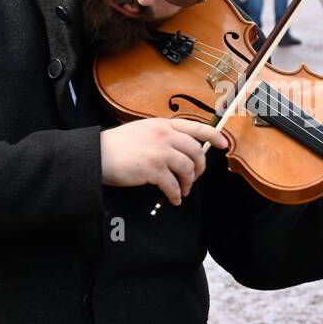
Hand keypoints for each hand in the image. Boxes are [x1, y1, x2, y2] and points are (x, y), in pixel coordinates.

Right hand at [100, 118, 228, 205]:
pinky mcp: (153, 169)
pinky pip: (173, 185)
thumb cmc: (117, 145)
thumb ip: (163, 135)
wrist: (98, 154)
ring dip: (188, 184)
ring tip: (183, 191)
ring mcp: (160, 151)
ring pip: (188, 169)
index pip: (197, 127)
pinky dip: (176, 195)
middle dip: (200, 168)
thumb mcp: (143, 130)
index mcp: (163, 124)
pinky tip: (174, 199)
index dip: (214, 136)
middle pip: (196, 152)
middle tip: (195, 177)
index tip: (224, 144)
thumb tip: (180, 150)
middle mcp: (165, 135)